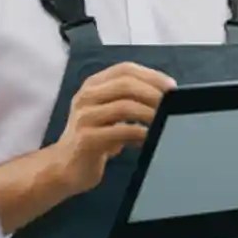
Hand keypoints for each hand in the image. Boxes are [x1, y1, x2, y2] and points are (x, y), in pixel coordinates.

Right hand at [54, 62, 175, 193]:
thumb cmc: (94, 138)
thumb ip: (130, 101)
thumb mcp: (110, 114)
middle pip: (125, 83)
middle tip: (173, 104)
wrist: (65, 167)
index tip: (171, 86)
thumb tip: (166, 98)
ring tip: (165, 120)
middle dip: (153, 92)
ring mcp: (84, 117)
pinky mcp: (86, 139)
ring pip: (124, 106)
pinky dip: (140, 132)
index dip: (151, 74)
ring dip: (150, 113)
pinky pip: (119, 131)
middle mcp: (86, 96)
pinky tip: (150, 137)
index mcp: (93, 85)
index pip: (125, 69)